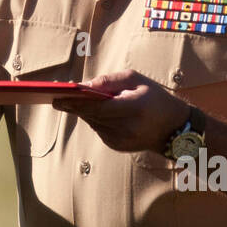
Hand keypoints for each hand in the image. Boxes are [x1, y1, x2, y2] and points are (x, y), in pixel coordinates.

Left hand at [52, 69, 190, 154]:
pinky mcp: (117, 146)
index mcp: (135, 108)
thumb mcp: (136, 80)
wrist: (173, 128)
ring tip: (64, 100)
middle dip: (72, 105)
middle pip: (92, 115)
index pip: (99, 106)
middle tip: (54, 97)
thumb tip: (84, 86)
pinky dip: (93, 119)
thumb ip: (110, 81)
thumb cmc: (154, 97)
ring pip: (92, 122)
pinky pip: (98, 129)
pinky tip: (88, 111)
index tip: (60, 94)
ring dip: (81, 112)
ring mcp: (122, 140)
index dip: (78, 101)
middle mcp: (128, 127)